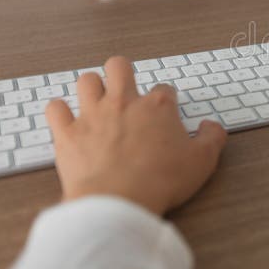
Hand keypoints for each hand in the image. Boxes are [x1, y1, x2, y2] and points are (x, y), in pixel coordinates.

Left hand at [45, 56, 226, 214]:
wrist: (119, 201)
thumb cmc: (162, 180)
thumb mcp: (203, 161)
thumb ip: (212, 138)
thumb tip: (211, 126)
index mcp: (157, 107)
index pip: (164, 89)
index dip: (167, 100)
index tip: (166, 114)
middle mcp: (123, 102)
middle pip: (119, 67)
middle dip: (122, 73)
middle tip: (126, 91)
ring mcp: (92, 115)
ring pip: (86, 81)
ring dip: (92, 88)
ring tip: (98, 103)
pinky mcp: (67, 134)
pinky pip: (55, 109)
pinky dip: (60, 112)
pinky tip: (68, 121)